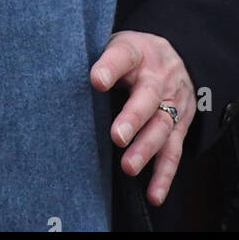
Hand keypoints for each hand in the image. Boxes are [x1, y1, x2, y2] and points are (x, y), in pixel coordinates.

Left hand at [90, 30, 195, 206]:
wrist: (174, 56)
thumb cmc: (131, 56)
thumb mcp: (115, 45)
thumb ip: (96, 59)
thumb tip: (58, 78)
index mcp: (136, 52)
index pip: (123, 55)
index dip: (110, 67)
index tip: (96, 80)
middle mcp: (158, 77)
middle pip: (148, 96)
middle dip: (133, 117)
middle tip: (117, 136)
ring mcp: (172, 102)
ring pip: (162, 126)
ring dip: (146, 149)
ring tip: (129, 167)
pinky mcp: (180, 125)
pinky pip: (174, 151)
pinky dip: (165, 174)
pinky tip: (153, 194)